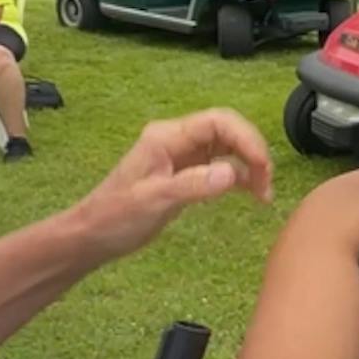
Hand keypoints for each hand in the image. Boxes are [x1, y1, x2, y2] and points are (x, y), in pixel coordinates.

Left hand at [68, 109, 275, 260]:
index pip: (218, 122)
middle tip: (266, 182)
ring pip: (228, 149)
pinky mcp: (186, 175)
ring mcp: (182, 157)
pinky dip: (239, 178)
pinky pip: (221, 167)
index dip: (247, 138)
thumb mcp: (154, 201)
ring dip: (249, 165)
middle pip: (228, 131)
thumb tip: (233, 174)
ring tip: (263, 193)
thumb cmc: (115, 217)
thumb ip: (193, 185)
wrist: (92, 236)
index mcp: (167, 137)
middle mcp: (177, 140)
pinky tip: (252, 194)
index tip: (263, 166)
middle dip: (253, 152)